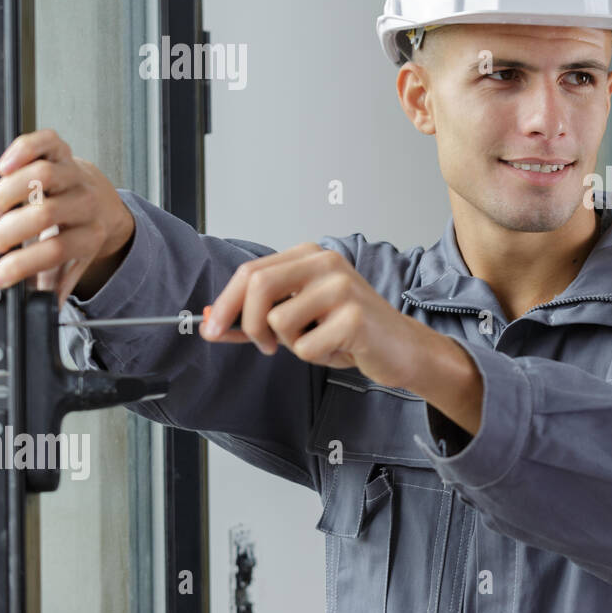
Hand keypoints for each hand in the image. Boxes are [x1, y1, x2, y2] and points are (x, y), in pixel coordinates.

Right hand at [0, 128, 134, 301]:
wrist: (98, 202)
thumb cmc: (74, 233)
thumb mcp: (70, 262)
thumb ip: (55, 285)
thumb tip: (45, 313)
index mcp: (90, 234)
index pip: (56, 250)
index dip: (22, 266)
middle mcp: (85, 202)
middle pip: (47, 214)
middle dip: (11, 231)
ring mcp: (73, 174)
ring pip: (43, 176)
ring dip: (10, 193)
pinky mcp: (60, 151)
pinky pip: (44, 143)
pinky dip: (21, 151)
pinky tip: (3, 167)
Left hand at [199, 242, 425, 389]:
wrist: (401, 347)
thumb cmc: (349, 331)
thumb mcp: (299, 319)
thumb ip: (256, 317)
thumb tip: (211, 322)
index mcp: (310, 255)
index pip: (250, 272)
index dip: (225, 303)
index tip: (210, 329)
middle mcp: (326, 263)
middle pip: (258, 285)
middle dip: (247, 323)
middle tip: (262, 346)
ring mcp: (341, 287)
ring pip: (278, 321)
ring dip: (290, 344)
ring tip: (319, 341)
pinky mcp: (353, 316)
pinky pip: (304, 346)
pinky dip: (316, 357)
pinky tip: (339, 349)